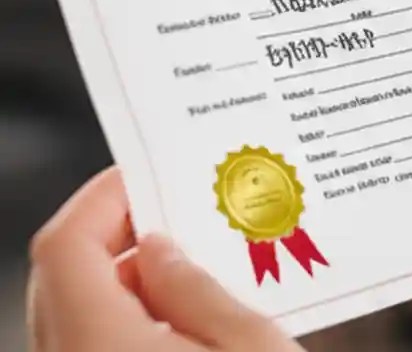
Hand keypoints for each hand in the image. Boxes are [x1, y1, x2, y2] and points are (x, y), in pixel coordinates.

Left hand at [28, 167, 301, 351]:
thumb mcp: (252, 345)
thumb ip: (198, 289)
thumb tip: (161, 250)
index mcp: (101, 342)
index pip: (66, 247)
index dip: (102, 198)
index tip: (148, 174)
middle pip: (62, 280)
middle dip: (117, 237)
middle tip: (177, 215)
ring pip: (75, 318)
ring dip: (125, 284)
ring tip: (193, 270)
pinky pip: (93, 348)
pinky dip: (128, 322)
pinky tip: (185, 321)